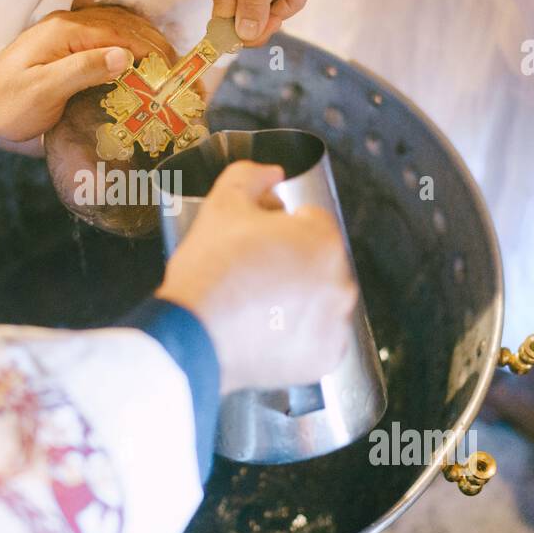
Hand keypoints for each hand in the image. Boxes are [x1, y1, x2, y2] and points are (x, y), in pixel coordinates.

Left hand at [0, 7, 172, 142]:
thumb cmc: (7, 103)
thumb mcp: (44, 91)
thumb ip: (82, 70)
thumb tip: (124, 55)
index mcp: (66, 32)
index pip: (121, 34)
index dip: (153, 51)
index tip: (176, 71)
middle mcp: (69, 24)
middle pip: (125, 26)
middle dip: (157, 45)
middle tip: (183, 70)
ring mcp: (67, 32)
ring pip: (119, 27)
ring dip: (147, 42)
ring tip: (171, 64)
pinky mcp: (66, 45)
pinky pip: (106, 36)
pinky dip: (130, 43)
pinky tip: (144, 56)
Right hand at [155, 162, 357, 394]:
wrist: (193, 334)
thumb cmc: (210, 269)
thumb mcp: (222, 203)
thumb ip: (251, 175)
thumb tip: (271, 172)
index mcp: (324, 240)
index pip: (310, 222)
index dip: (279, 226)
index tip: (255, 241)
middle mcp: (341, 283)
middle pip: (317, 262)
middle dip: (291, 262)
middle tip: (250, 273)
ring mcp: (334, 325)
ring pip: (318, 301)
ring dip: (297, 299)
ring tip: (255, 305)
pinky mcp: (323, 360)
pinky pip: (315, 340)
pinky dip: (296, 337)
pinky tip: (265, 330)